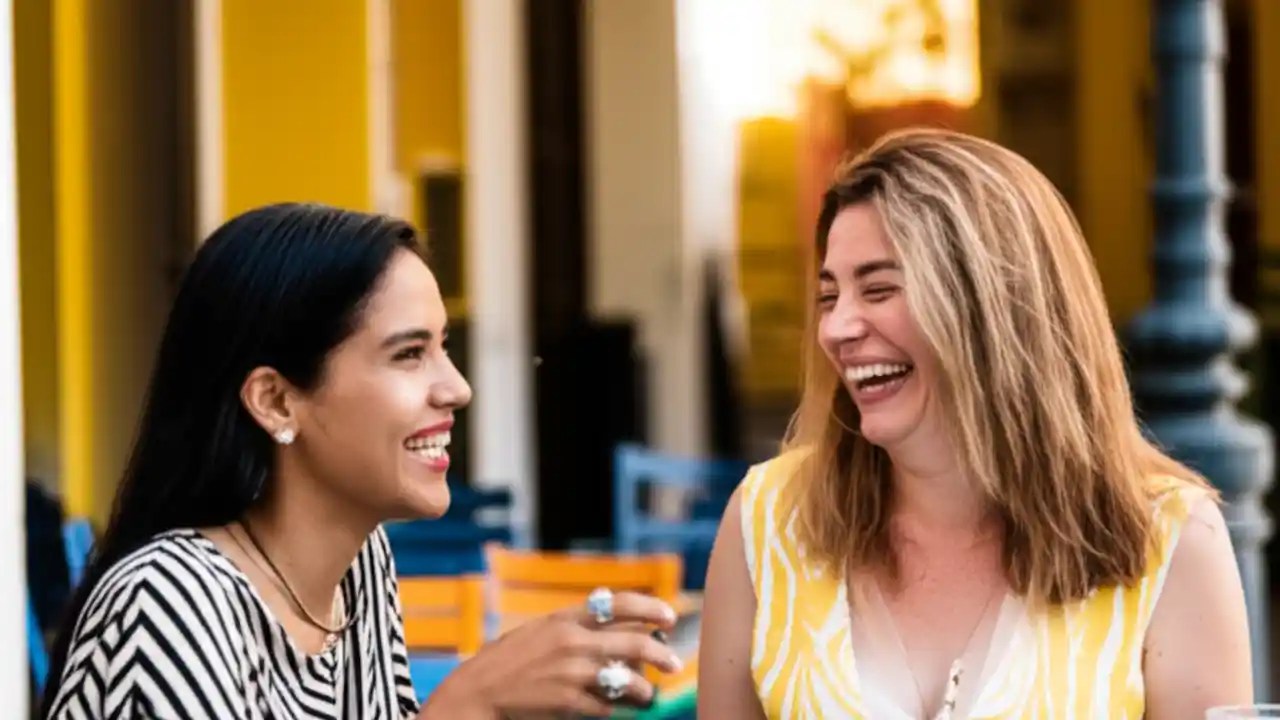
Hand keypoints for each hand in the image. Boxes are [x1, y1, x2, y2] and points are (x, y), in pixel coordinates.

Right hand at [418, 591, 681, 718]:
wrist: (476, 693)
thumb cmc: (509, 663)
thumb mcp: (540, 632)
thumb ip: (575, 627)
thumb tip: (619, 626)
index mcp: (564, 618)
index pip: (619, 604)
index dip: (650, 608)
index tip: (669, 616)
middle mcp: (572, 641)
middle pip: (635, 644)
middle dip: (662, 655)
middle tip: (674, 663)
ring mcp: (572, 673)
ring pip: (628, 681)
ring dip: (644, 690)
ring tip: (647, 695)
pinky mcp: (569, 703)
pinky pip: (607, 707)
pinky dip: (613, 709)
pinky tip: (610, 709)